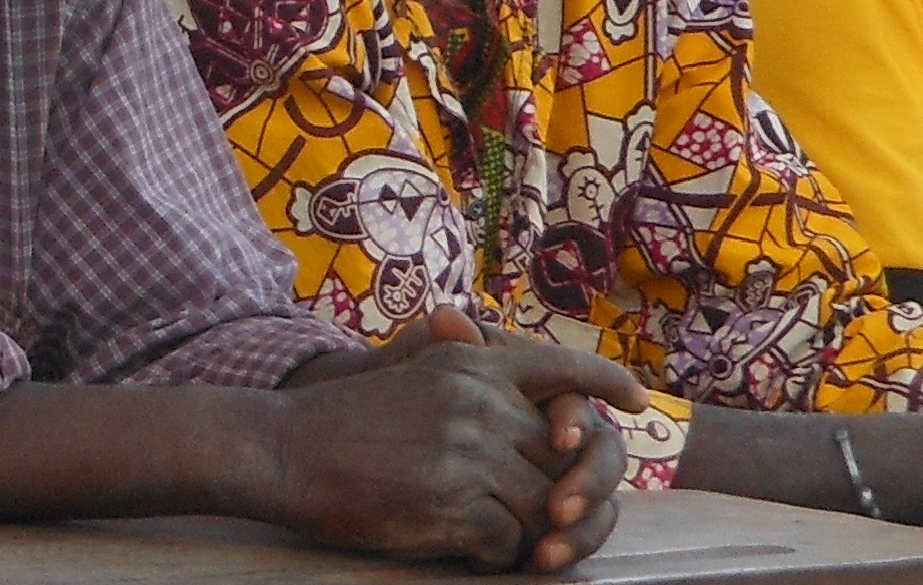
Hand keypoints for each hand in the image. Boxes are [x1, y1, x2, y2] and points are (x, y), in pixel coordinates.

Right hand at [258, 331, 644, 570]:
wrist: (282, 448)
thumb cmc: (343, 418)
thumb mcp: (411, 373)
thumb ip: (466, 371)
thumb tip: (514, 381)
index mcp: (474, 367)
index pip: (562, 369)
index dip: (607, 383)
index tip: (640, 400)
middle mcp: (480, 404)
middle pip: (564, 460)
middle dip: (568, 496)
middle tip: (560, 521)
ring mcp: (468, 455)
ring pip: (544, 508)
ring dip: (532, 533)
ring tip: (505, 539)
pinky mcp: (451, 505)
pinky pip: (506, 544)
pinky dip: (495, 555)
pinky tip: (467, 548)